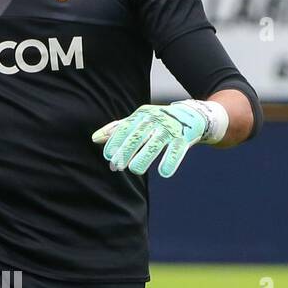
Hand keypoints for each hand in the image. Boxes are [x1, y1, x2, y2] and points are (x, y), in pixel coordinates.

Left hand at [92, 99, 226, 178]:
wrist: (193, 115)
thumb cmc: (160, 120)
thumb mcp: (139, 120)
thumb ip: (118, 129)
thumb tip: (94, 138)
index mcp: (142, 116)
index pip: (126, 128)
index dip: (116, 142)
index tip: (108, 156)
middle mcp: (156, 120)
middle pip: (139, 135)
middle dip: (127, 150)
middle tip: (117, 166)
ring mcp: (171, 129)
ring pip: (156, 143)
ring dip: (145, 156)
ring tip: (136, 170)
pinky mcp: (185, 137)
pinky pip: (178, 150)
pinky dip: (171, 160)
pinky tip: (164, 172)